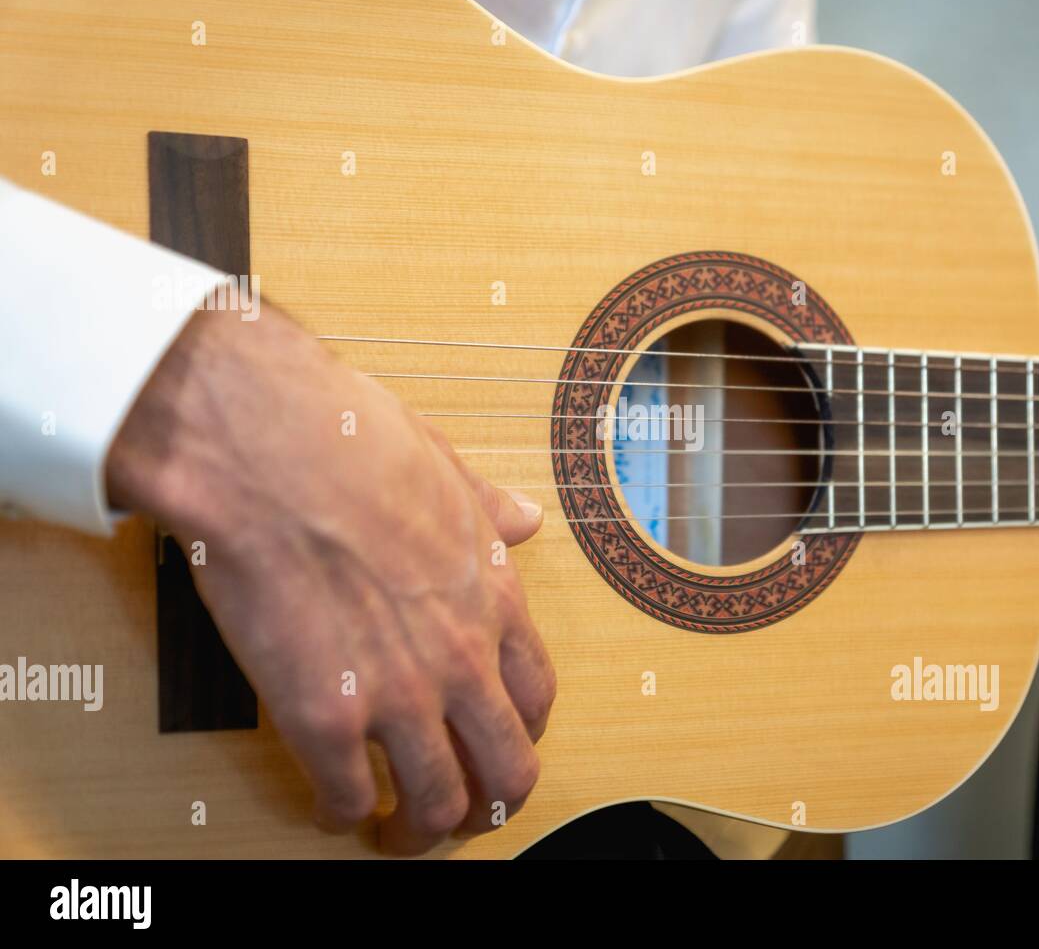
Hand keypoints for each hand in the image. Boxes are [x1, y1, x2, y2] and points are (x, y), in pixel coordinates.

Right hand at [107, 302, 554, 854]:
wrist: (268, 448)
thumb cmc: (353, 442)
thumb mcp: (446, 466)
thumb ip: (488, 507)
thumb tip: (523, 517)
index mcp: (492, 600)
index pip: (535, 696)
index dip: (521, 731)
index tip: (497, 739)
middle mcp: (460, 659)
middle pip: (508, 769)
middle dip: (491, 802)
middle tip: (462, 810)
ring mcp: (398, 695)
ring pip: (439, 804)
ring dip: (420, 829)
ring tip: (397, 831)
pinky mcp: (323, 718)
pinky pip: (348, 797)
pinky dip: (343, 813)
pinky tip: (332, 806)